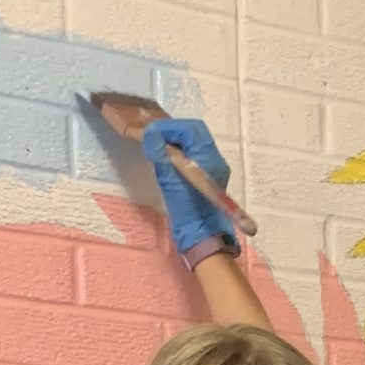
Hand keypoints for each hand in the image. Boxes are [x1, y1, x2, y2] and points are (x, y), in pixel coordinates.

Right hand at [141, 116, 237, 259]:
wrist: (203, 236)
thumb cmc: (188, 212)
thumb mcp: (170, 183)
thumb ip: (160, 156)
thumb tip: (150, 134)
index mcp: (208, 159)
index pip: (190, 129)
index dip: (169, 128)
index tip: (151, 133)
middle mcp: (215, 159)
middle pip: (194, 132)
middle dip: (172, 131)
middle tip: (154, 138)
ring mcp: (214, 166)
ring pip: (195, 141)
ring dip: (176, 139)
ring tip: (159, 147)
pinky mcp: (209, 174)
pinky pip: (195, 152)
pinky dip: (181, 149)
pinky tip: (169, 158)